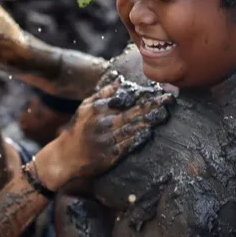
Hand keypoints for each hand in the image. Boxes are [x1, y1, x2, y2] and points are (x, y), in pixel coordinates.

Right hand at [35, 78, 170, 188]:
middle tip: (169, 99)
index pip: (126, 99)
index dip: (144, 95)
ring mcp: (107, 139)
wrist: (66, 156)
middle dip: (153, 105)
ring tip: (164, 114)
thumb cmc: (79, 129)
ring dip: (150, 120)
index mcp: (99, 109)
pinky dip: (138, 139)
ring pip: (132, 127)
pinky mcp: (110, 155)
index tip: (160, 90)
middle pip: (133, 112)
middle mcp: (104, 122)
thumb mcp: (86, 107)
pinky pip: (127, 145)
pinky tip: (148, 133)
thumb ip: (104, 94)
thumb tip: (120, 79)